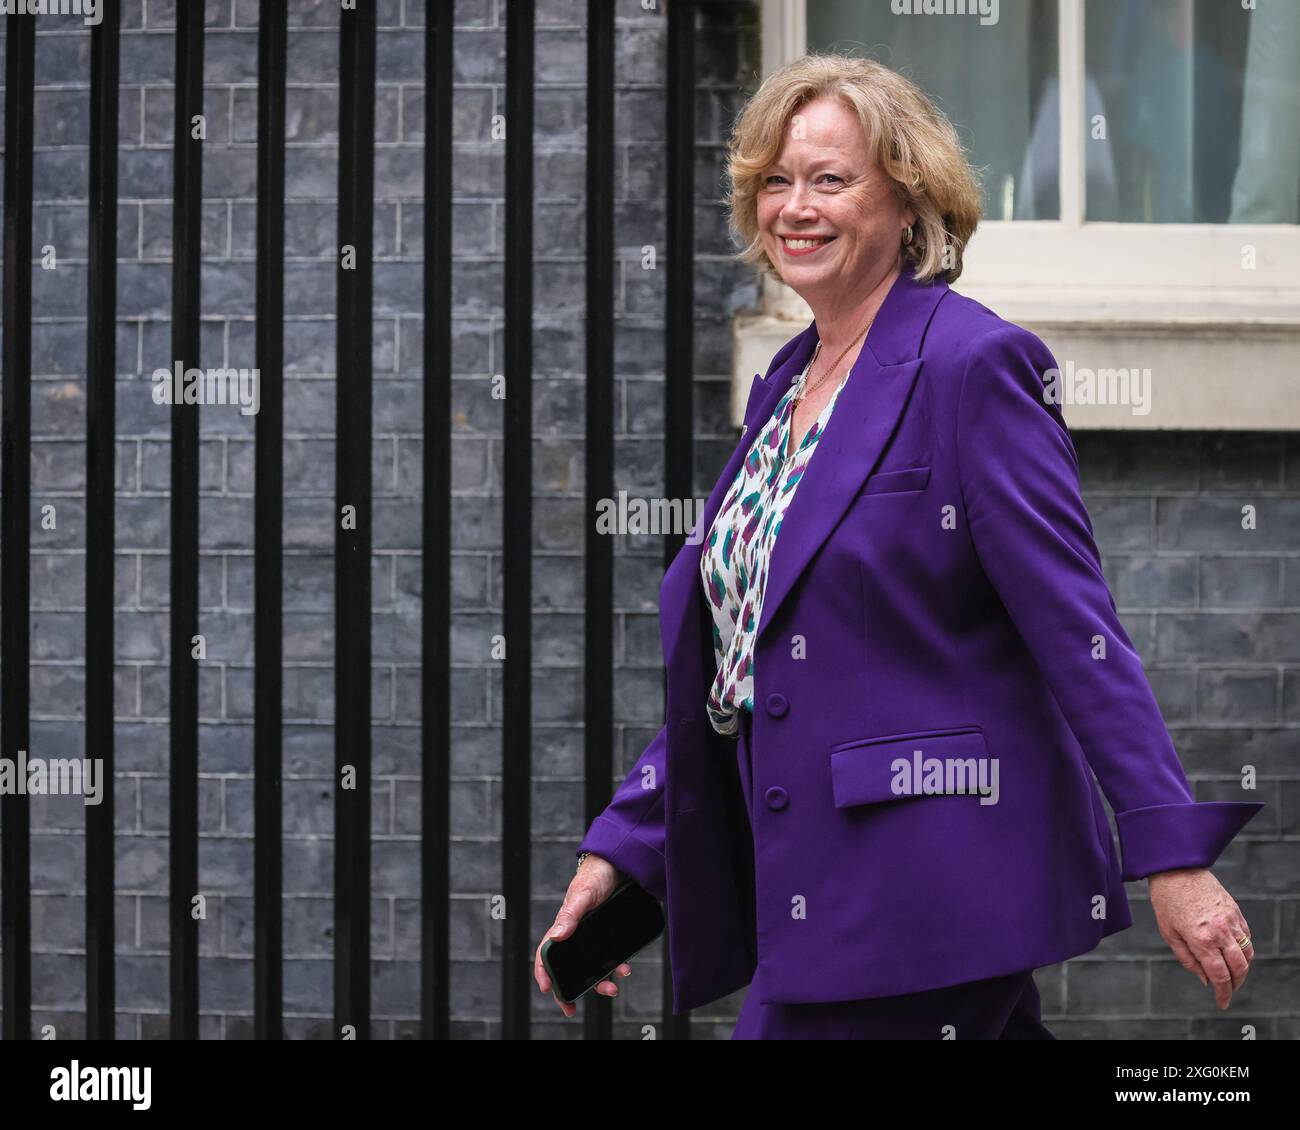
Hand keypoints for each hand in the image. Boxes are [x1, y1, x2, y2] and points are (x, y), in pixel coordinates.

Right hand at [534, 854, 632, 1016]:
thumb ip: (570, 915)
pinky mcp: (608, 933)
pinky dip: (615, 966)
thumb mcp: (583, 894)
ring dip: (598, 981)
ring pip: (590, 965)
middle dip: (569, 989)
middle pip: (568, 966)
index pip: (546, 952)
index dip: (543, 971)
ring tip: (611, 988)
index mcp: (563, 925)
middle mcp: (576, 933)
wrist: (621, 862)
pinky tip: (625, 968)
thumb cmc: (596, 875)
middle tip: (571, 1009)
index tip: (548, 989)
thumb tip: (556, 938)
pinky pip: (609, 955)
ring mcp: (593, 934)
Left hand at [1148, 867, 1253, 1009]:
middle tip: (1228, 990)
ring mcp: (1231, 921)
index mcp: (1201, 939)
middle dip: (1236, 985)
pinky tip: (1234, 952)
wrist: (1176, 868)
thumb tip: (1204, 979)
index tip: (1222, 1002)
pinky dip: (1245, 949)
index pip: (1219, 976)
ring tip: (1232, 974)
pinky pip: (1247, 937)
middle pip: (1239, 969)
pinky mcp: (1236, 911)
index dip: (1223, 993)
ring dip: (1243, 969)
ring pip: (1248, 954)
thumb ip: (1187, 959)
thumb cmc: (1166, 900)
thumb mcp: (1168, 932)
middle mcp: (1220, 932)